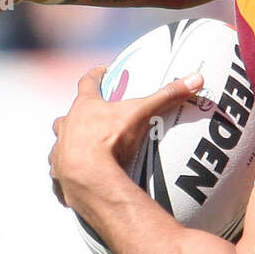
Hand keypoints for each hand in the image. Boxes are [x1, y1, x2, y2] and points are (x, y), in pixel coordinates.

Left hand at [48, 66, 203, 212]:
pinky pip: (59, 174)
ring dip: (68, 145)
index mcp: (85, 108)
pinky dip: (66, 175)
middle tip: (88, 119)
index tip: (101, 71)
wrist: (88, 177)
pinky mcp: (58, 175)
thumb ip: (166, 97)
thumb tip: (197, 78)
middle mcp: (67, 127)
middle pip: (67, 116)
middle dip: (76, 116)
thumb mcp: (142, 115)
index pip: (87, 83)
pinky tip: (75, 182)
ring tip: (81, 152)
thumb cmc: (111, 141)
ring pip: (60, 144)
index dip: (94, 76)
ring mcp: (59, 152)